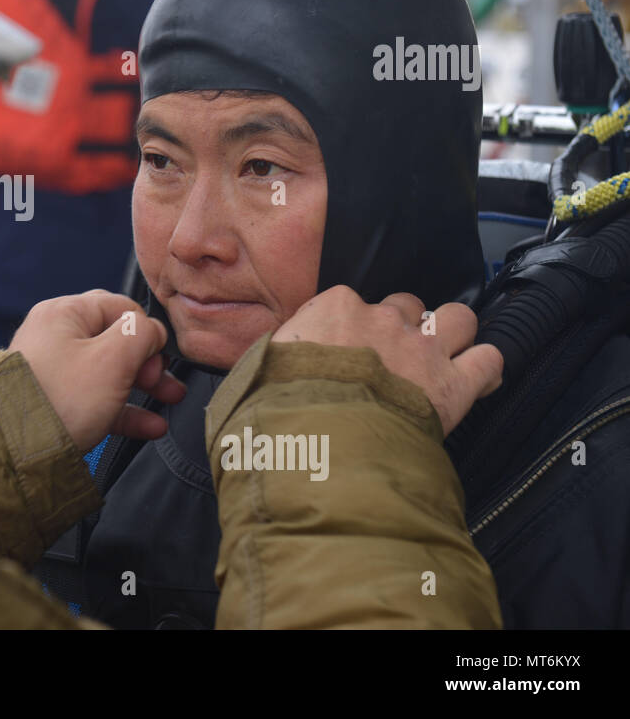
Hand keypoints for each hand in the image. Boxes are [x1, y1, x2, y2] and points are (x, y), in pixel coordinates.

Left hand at [9, 290, 186, 452]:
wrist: (12, 449)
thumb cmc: (59, 399)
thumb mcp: (112, 358)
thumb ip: (140, 334)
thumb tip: (152, 330)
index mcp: (65, 313)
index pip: (121, 307)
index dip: (147, 332)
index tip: (162, 358)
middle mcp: (55, 336)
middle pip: (115, 340)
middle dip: (149, 362)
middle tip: (166, 382)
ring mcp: (53, 370)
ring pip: (109, 371)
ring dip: (143, 387)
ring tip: (169, 401)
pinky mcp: (54, 401)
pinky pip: (96, 398)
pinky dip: (124, 409)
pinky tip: (150, 425)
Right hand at [271, 285, 503, 435]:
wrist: (319, 445)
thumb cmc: (280, 411)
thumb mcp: (258, 372)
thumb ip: (275, 356)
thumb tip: (272, 361)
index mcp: (334, 309)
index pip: (352, 303)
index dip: (353, 328)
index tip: (348, 351)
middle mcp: (383, 319)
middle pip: (407, 306)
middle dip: (404, 327)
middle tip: (393, 358)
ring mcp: (423, 349)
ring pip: (457, 319)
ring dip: (452, 335)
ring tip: (441, 358)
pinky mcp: (454, 385)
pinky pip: (489, 360)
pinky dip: (485, 369)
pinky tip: (476, 381)